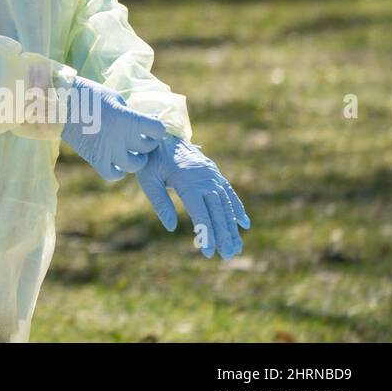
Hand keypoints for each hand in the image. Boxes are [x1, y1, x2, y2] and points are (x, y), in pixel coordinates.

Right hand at [60, 76, 166, 181]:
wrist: (58, 103)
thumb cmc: (87, 94)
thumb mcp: (114, 97)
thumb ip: (128, 112)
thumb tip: (136, 122)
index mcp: (129, 119)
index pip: (158, 130)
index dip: (156, 128)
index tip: (150, 124)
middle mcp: (122, 138)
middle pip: (148, 147)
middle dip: (148, 142)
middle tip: (142, 137)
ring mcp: (109, 151)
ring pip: (136, 165)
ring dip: (137, 159)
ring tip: (132, 153)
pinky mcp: (95, 159)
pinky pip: (114, 174)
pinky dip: (118, 171)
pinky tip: (117, 163)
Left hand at [137, 135, 249, 258]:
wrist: (162, 135)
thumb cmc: (152, 160)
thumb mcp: (148, 179)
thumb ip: (160, 202)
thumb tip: (171, 228)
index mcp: (187, 182)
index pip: (200, 213)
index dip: (206, 233)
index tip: (209, 252)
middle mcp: (204, 179)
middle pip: (218, 212)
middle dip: (223, 235)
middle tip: (228, 255)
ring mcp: (212, 176)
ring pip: (226, 205)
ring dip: (232, 226)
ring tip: (236, 247)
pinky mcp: (215, 173)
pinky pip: (229, 193)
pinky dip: (237, 208)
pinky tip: (243, 224)